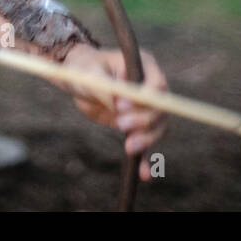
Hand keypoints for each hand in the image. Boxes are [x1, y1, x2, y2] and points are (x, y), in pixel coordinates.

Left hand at [59, 45, 167, 181]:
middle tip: (120, 124)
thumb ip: (104, 87)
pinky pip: (145, 142)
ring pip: (158, 127)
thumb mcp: (89, 74)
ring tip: (128, 148)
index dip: (145, 98)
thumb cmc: (84, 68)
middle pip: (161, 108)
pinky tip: (144, 174)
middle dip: (144, 120)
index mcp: (143, 66)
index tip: (121, 106)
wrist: (78, 78)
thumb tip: (118, 103)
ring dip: (147, 139)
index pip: (157, 85)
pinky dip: (146, 159)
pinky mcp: (136, 125)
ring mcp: (145, 107)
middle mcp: (149, 86)